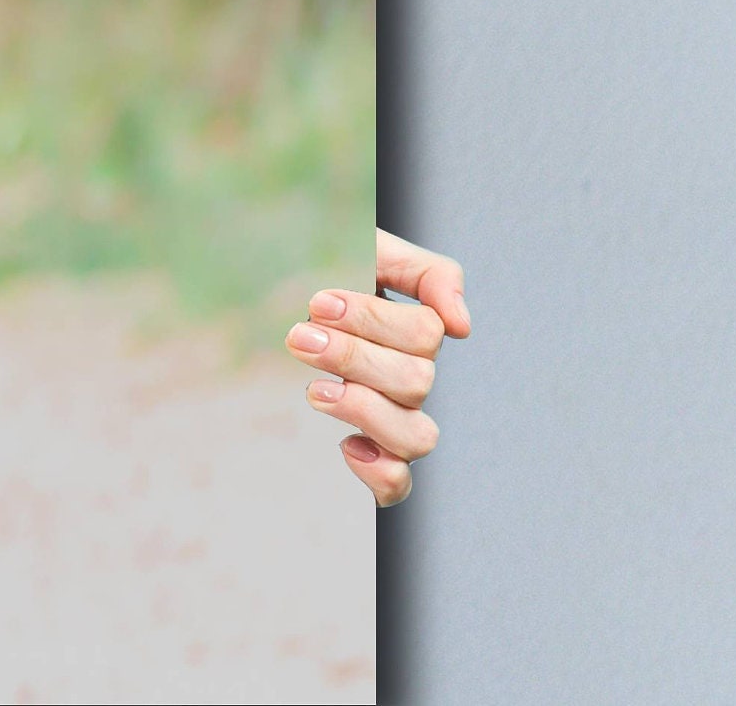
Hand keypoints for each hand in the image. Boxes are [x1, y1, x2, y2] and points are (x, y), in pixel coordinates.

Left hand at [288, 228, 468, 504]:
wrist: (273, 287)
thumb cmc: (328, 270)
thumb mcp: (375, 249)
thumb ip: (428, 273)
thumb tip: (462, 325)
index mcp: (416, 332)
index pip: (426, 335)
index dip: (373, 320)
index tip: (319, 303)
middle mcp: (412, 379)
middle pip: (417, 382)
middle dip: (353, 357)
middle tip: (300, 336)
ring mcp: (393, 418)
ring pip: (416, 436)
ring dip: (365, 410)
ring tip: (315, 389)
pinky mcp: (368, 453)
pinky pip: (397, 485)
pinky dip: (380, 472)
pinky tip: (346, 446)